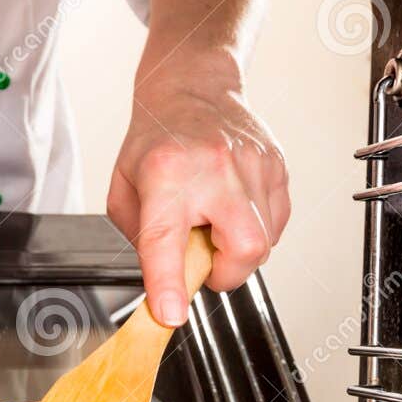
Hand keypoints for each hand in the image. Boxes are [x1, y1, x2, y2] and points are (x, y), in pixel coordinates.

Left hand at [108, 83, 289, 326]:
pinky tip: (233, 211)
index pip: (166, 241)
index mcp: (166, 174)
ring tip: (215, 223)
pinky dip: (256, 231)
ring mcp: (254, 165)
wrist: (192, 87)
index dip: (170, 284)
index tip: (172, 314)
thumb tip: (166, 284)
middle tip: (204, 261)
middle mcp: (215, 168)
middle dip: (226, 274)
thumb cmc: (155, 139)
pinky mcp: (277, 166)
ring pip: (265, 243)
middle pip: (244, 249)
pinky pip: (277, 223)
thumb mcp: (124, 189)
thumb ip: (142, 241)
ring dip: (238, 251)